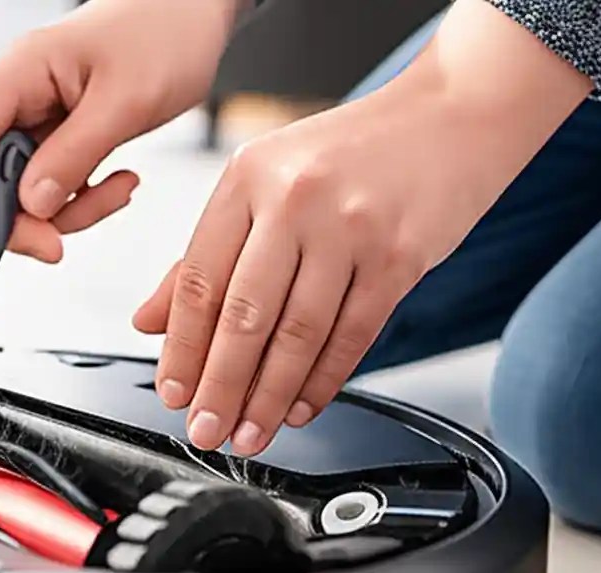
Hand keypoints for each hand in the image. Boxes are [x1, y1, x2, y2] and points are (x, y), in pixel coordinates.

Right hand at [0, 0, 247, 261]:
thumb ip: (75, 153)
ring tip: (116, 191)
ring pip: (22, 190)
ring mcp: (39, 118)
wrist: (195, 14)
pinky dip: (83, 200)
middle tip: (55, 244)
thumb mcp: (126, 100)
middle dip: (19, 216)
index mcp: (22, 70)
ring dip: (64, 211)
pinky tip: (119, 181)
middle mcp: (21, 96)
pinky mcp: (61, 137)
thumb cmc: (165, 33)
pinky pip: (53, 186)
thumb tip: (32, 203)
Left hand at [132, 0, 591, 455]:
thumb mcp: (261, 183)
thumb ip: (202, 253)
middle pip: (244, 314)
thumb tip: (148, 321)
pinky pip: (354, 334)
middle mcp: (294, 198)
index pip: (199, 279)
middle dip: (219, 385)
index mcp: (246, 177)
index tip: (170, 391)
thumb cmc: (347, 152)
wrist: (452, 112)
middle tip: (204, 430)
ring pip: (298, 333)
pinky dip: (324, 379)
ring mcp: (350, 227)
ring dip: (270, 396)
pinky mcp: (401, 255)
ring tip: (250, 433)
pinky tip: (302, 407)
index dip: (181, 346)